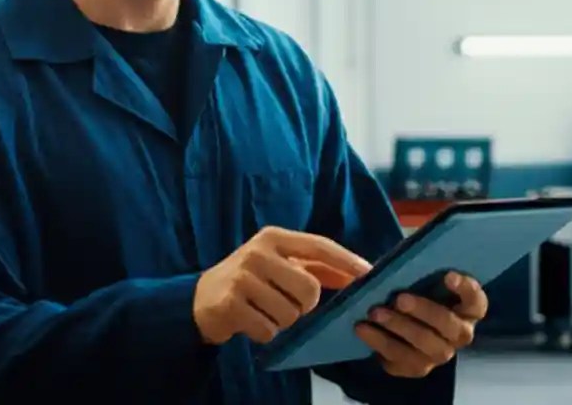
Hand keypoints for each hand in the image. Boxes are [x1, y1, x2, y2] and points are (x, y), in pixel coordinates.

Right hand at [193, 226, 371, 345]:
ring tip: (264, 311)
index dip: (345, 260)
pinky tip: (251, 321)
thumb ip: (316, 268)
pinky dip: (264, 333)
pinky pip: (268, 330)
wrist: (202, 299)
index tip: (369, 273)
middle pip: (309, 289)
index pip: (318, 246)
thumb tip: (357, 275)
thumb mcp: (280, 265)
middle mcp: (258, 252)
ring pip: (290, 314)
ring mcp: (242, 277)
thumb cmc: (252, 280)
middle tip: (287, 304)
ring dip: (282, 322)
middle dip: (304, 306)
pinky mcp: (230, 303)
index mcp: (274, 238)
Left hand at [353, 271, 487, 377]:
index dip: (466, 289)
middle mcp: (459, 335)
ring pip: (426, 347)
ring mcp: (438, 354)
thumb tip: (407, 255)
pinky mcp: (414, 368)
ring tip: (374, 312)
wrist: (391, 317)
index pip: (477, 301)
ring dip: (399, 328)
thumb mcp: (418, 276)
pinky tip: (362, 328)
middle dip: (426, 312)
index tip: (448, 274)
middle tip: (400, 298)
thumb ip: (420, 268)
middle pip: (452, 328)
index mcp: (467, 310)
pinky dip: (379, 342)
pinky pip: (399, 360)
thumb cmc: (413, 289)